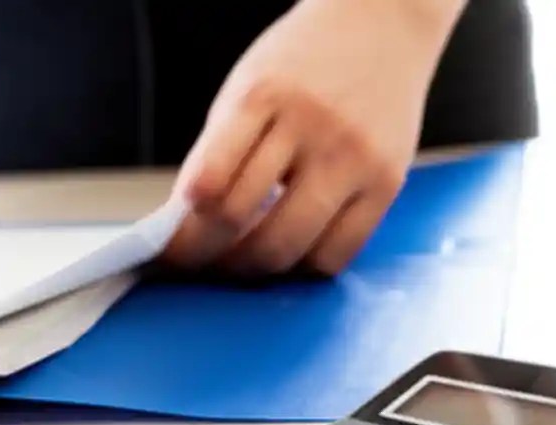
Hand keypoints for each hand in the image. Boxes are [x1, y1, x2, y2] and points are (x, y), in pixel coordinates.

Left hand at [162, 0, 464, 275]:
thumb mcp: (244, 91)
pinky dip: (302, 266)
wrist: (384, 24)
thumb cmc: (299, 66)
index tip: (167, 248)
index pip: (208, 185)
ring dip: (252, 269)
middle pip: (242, 222)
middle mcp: (312, 126)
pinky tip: (289, 251)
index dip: (181, 230)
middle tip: (198, 262)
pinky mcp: (388, 182)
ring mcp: (354, 157)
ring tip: (238, 261)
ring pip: (287, 247)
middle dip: (207, 256)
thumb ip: (215, 155)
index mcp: (261, 97)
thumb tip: (184, 230)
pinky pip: (336, 254)